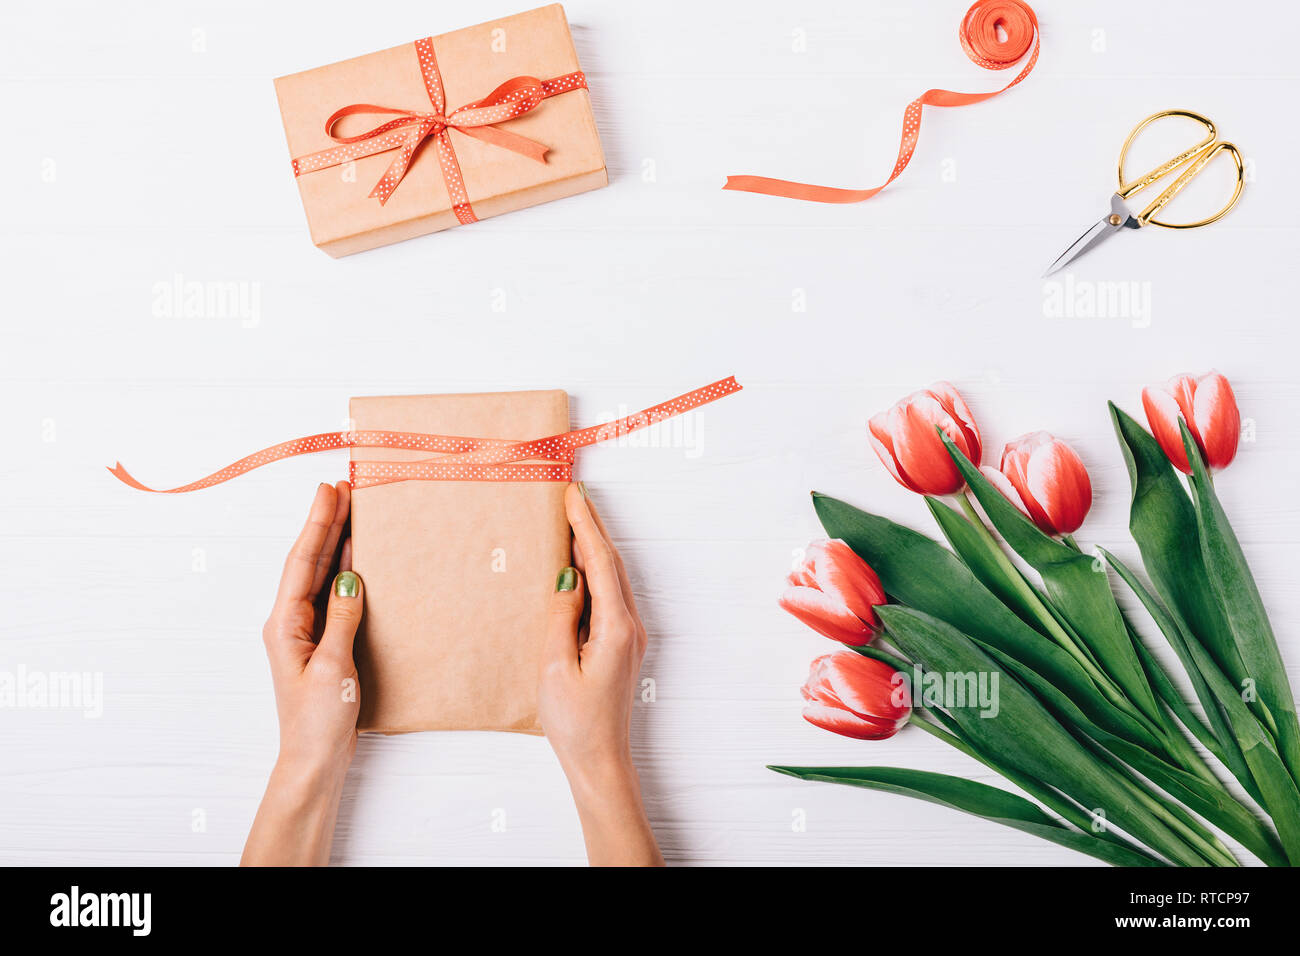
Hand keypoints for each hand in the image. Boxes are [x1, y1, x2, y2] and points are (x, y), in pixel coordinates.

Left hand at [241, 481, 361, 865]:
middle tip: (343, 487)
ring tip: (351, 510)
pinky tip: (358, 557)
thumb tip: (349, 576)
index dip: (318, 523)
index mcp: (285, 624)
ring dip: (335, 542)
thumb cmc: (319, 721)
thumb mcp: (333, 668)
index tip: (330, 490)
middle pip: (309, 561)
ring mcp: (306, 632)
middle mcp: (291, 622)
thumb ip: (341, 619)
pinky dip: (345, 571)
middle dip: (325, 523)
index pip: (302, 561)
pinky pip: (334, 596)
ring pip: (321, 575)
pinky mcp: (324, 643)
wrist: (314, 760)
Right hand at [539, 483, 663, 865]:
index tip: (572, 494)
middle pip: (612, 563)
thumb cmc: (574, 722)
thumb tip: (568, 578)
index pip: (602, 562)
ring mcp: (628, 635)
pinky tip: (576, 564)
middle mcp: (630, 626)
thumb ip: (560, 617)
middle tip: (571, 494)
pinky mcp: (620, 644)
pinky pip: (607, 595)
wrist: (598, 760)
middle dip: (592, 526)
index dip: (586, 525)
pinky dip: (593, 571)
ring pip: (612, 577)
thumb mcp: (555, 668)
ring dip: (593, 546)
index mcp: (616, 628)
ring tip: (571, 518)